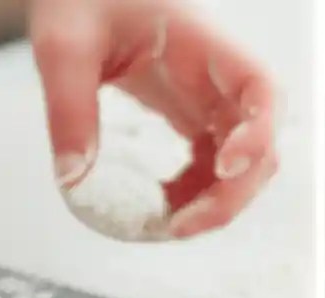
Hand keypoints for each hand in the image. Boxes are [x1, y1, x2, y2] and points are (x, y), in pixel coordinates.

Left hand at [30, 0, 277, 237]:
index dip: (257, 133)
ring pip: (242, 163)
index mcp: (203, 44)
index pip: (260, 89)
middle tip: (180, 226)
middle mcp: (217, 76)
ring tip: (167, 225)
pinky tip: (163, 206)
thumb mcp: (63, 43)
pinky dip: (196, 193)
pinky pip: (211, 164)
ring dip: (217, 201)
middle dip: (233, 193)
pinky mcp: (191, 114)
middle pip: (261, 142)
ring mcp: (208, 98)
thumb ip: (68, 106)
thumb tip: (73, 178)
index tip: (225, 167)